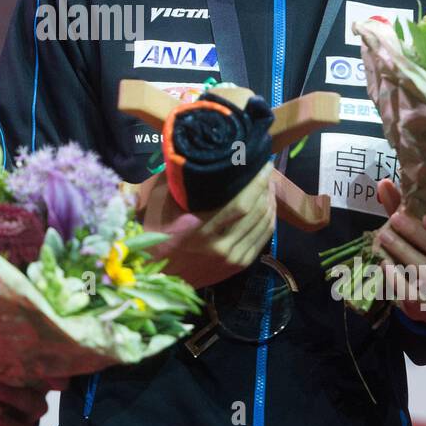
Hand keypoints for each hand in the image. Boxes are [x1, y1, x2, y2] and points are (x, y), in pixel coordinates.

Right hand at [135, 162, 276, 288]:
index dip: (256, 182)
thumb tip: (199, 152)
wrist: (155, 273)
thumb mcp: (158, 199)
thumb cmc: (155, 229)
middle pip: (255, 211)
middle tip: (266, 168)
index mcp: (197, 228)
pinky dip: (269, 219)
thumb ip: (179, 177)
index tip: (261, 161)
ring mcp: (230, 259)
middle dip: (265, 186)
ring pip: (263, 224)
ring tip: (268, 183)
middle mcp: (218, 246)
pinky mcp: (237, 266)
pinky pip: (263, 239)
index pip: (240, 203)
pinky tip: (267, 205)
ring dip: (270, 200)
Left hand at [374, 179, 425, 323]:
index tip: (425, 215)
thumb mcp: (417, 233)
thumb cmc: (423, 256)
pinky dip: (396, 277)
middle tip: (395, 219)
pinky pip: (412, 293)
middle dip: (417, 234)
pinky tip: (382, 263)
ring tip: (382, 236)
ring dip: (403, 251)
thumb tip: (385, 182)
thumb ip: (404, 210)